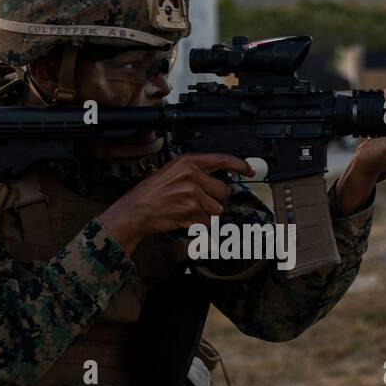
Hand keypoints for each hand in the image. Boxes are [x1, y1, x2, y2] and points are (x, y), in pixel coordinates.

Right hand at [98, 152, 252, 253]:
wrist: (136, 210)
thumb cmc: (150, 193)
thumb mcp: (171, 171)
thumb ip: (193, 172)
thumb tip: (215, 177)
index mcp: (188, 162)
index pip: (222, 159)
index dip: (240, 165)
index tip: (249, 170)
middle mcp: (193, 175)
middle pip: (223, 191)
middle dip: (216, 200)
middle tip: (202, 203)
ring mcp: (193, 193)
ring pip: (217, 209)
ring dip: (207, 215)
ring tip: (190, 212)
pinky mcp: (192, 211)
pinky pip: (208, 222)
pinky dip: (200, 225)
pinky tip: (186, 219)